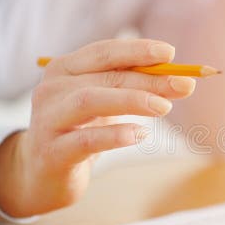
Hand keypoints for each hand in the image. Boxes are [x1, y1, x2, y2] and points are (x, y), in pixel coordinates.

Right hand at [0, 39, 195, 216]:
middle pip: (105, 77)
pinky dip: (116, 135)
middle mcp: (52, 89)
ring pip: (91, 101)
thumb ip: (132, 87)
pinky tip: (142, 134)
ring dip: (132, 100)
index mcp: (64, 69)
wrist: (41, 175)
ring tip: (164, 107)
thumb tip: (181, 80)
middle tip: (184, 85)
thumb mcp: (104, 104)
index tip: (170, 53)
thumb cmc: (80, 131)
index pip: (104, 52)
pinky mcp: (52, 152)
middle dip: (149, 79)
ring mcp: (48, 120)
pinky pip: (87, 140)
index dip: (137, 50)